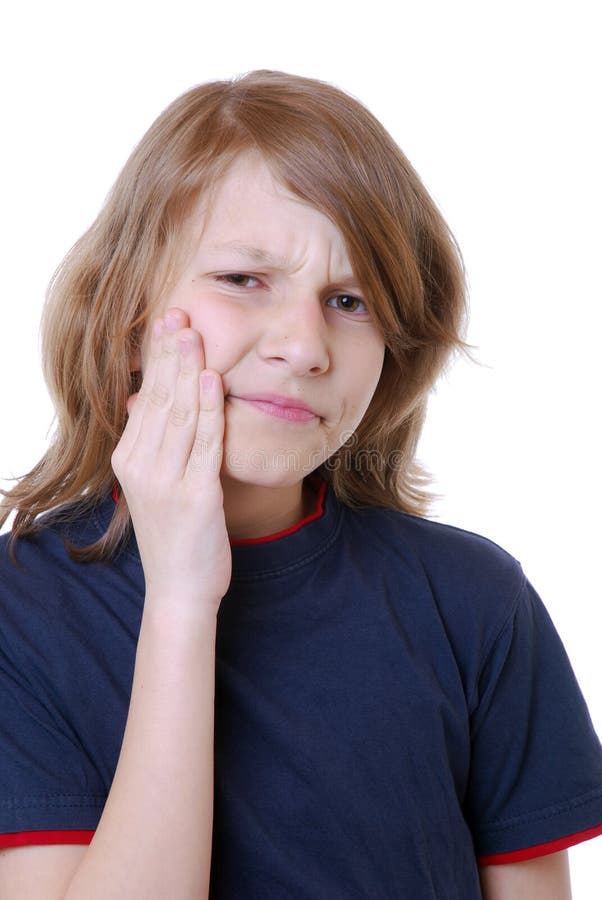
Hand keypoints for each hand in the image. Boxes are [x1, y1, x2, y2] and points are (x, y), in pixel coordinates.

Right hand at [111, 308, 230, 610]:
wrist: (180, 589)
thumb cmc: (174, 534)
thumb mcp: (152, 486)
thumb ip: (152, 444)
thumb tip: (143, 402)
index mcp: (128, 460)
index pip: (144, 398)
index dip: (156, 358)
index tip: (165, 322)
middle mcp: (140, 466)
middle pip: (158, 398)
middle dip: (169, 354)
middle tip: (178, 312)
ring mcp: (166, 481)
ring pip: (179, 414)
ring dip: (188, 371)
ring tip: (194, 334)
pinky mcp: (195, 496)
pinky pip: (204, 443)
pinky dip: (210, 409)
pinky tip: (213, 380)